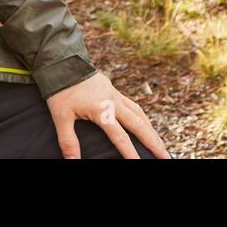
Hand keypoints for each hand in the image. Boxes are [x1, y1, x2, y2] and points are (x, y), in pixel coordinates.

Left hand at [46, 72, 170, 158]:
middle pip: (139, 125)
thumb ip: (68, 141)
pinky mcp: (113, 90)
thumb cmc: (60, 90)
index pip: (120, 137)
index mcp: (102, 110)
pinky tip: (145, 124)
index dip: (131, 153)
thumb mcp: (60, 117)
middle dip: (154, 142)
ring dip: (151, 130)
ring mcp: (115, 95)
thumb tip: (73, 162)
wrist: (63, 62)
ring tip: (161, 145)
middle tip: (166, 157)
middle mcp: (113, 102)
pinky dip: (142, 117)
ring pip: (140, 114)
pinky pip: (133, 106)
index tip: (140, 164)